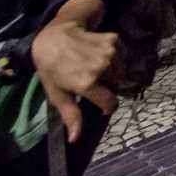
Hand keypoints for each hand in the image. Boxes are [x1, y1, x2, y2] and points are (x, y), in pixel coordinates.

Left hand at [31, 21, 118, 142]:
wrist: (54, 36)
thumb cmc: (52, 68)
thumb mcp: (58, 94)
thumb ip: (71, 116)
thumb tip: (75, 138)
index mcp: (87, 83)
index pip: (110, 102)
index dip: (107, 107)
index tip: (102, 105)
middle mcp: (102, 68)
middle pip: (116, 85)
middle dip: (107, 86)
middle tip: (92, 81)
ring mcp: (109, 53)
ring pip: (120, 71)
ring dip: (113, 72)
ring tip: (96, 68)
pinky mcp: (114, 40)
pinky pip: (122, 55)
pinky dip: (116, 58)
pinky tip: (100, 56)